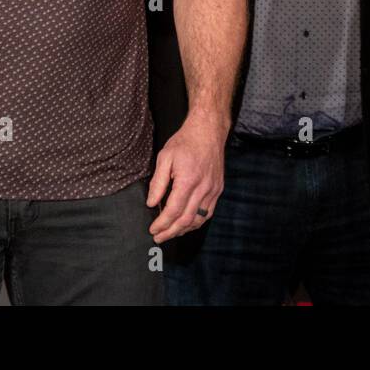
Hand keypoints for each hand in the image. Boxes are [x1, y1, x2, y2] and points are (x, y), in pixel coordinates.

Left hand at [146, 109, 227, 242]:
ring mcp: (213, 190)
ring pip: (199, 219)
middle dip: (171, 232)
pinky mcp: (218, 189)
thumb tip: (151, 203)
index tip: (153, 229)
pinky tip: (187, 224)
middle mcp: (203, 188)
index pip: (173, 211)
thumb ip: (157, 182)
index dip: (162, 223)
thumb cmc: (185, 142)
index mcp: (188, 180)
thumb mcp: (165, 157)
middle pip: (186, 220)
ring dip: (184, 230)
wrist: (208, 131)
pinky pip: (208, 212)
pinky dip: (197, 222)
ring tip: (171, 233)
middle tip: (158, 237)